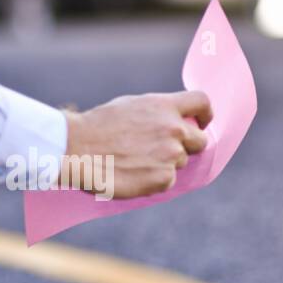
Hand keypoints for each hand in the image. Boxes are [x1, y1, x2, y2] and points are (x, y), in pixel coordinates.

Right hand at [62, 90, 213, 198]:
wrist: (78, 149)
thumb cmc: (97, 127)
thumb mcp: (130, 106)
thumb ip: (156, 113)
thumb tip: (172, 121)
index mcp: (164, 106)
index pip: (202, 102)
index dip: (205, 114)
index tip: (201, 123)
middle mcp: (173, 129)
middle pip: (200, 140)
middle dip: (188, 146)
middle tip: (167, 151)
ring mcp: (171, 155)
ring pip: (180, 162)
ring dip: (165, 164)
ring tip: (136, 161)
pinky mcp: (164, 178)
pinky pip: (167, 181)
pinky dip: (154, 180)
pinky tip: (132, 174)